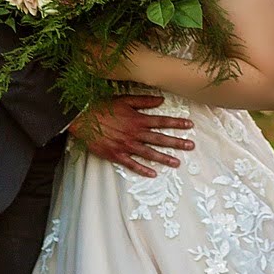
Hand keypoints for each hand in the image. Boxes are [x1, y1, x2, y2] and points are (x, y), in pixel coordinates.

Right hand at [69, 94, 194, 178]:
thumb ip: (143, 101)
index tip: (190, 125)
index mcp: (137, 119)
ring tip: (177, 163)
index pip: (162, 121)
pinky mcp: (116, 154)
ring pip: (149, 153)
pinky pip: (131, 164)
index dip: (177, 123)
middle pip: (160, 138)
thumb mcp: (124, 99)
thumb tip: (161, 100)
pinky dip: (142, 169)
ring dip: (164, 158)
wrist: (82, 117)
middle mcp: (135, 133)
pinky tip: (153, 173)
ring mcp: (126, 145)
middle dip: (177, 142)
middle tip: (191, 146)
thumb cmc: (102, 106)